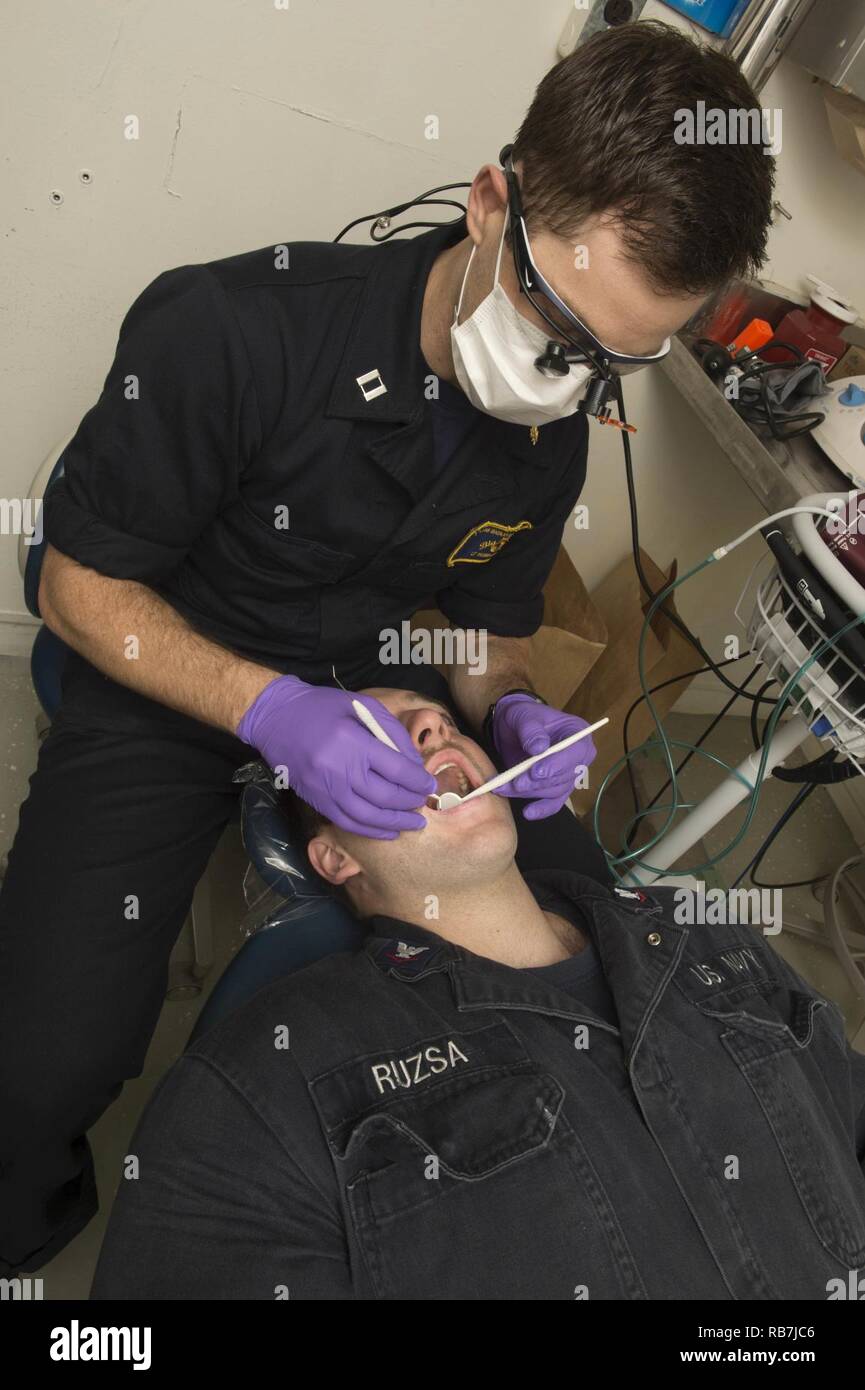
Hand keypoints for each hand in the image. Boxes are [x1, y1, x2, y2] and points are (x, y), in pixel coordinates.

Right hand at [237, 677, 435, 838]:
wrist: (276, 718)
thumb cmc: (323, 707)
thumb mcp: (363, 706)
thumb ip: (392, 733)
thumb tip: (415, 764)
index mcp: (353, 742)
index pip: (396, 769)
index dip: (417, 781)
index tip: (430, 785)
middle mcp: (339, 769)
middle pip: (384, 796)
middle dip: (410, 802)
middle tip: (424, 803)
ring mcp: (326, 789)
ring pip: (367, 816)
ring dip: (394, 822)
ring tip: (414, 823)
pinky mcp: (316, 800)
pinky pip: (347, 822)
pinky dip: (370, 830)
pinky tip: (388, 831)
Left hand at [491, 694, 597, 820]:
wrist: (513, 727)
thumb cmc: (523, 717)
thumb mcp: (524, 716)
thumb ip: (531, 731)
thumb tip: (539, 748)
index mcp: (578, 733)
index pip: (576, 752)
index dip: (557, 764)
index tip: (536, 771)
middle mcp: (579, 756)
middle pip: (564, 776)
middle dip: (536, 782)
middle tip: (512, 783)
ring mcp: (569, 774)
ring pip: (554, 791)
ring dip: (528, 793)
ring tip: (503, 788)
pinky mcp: (556, 788)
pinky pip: (553, 803)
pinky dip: (541, 809)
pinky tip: (528, 812)